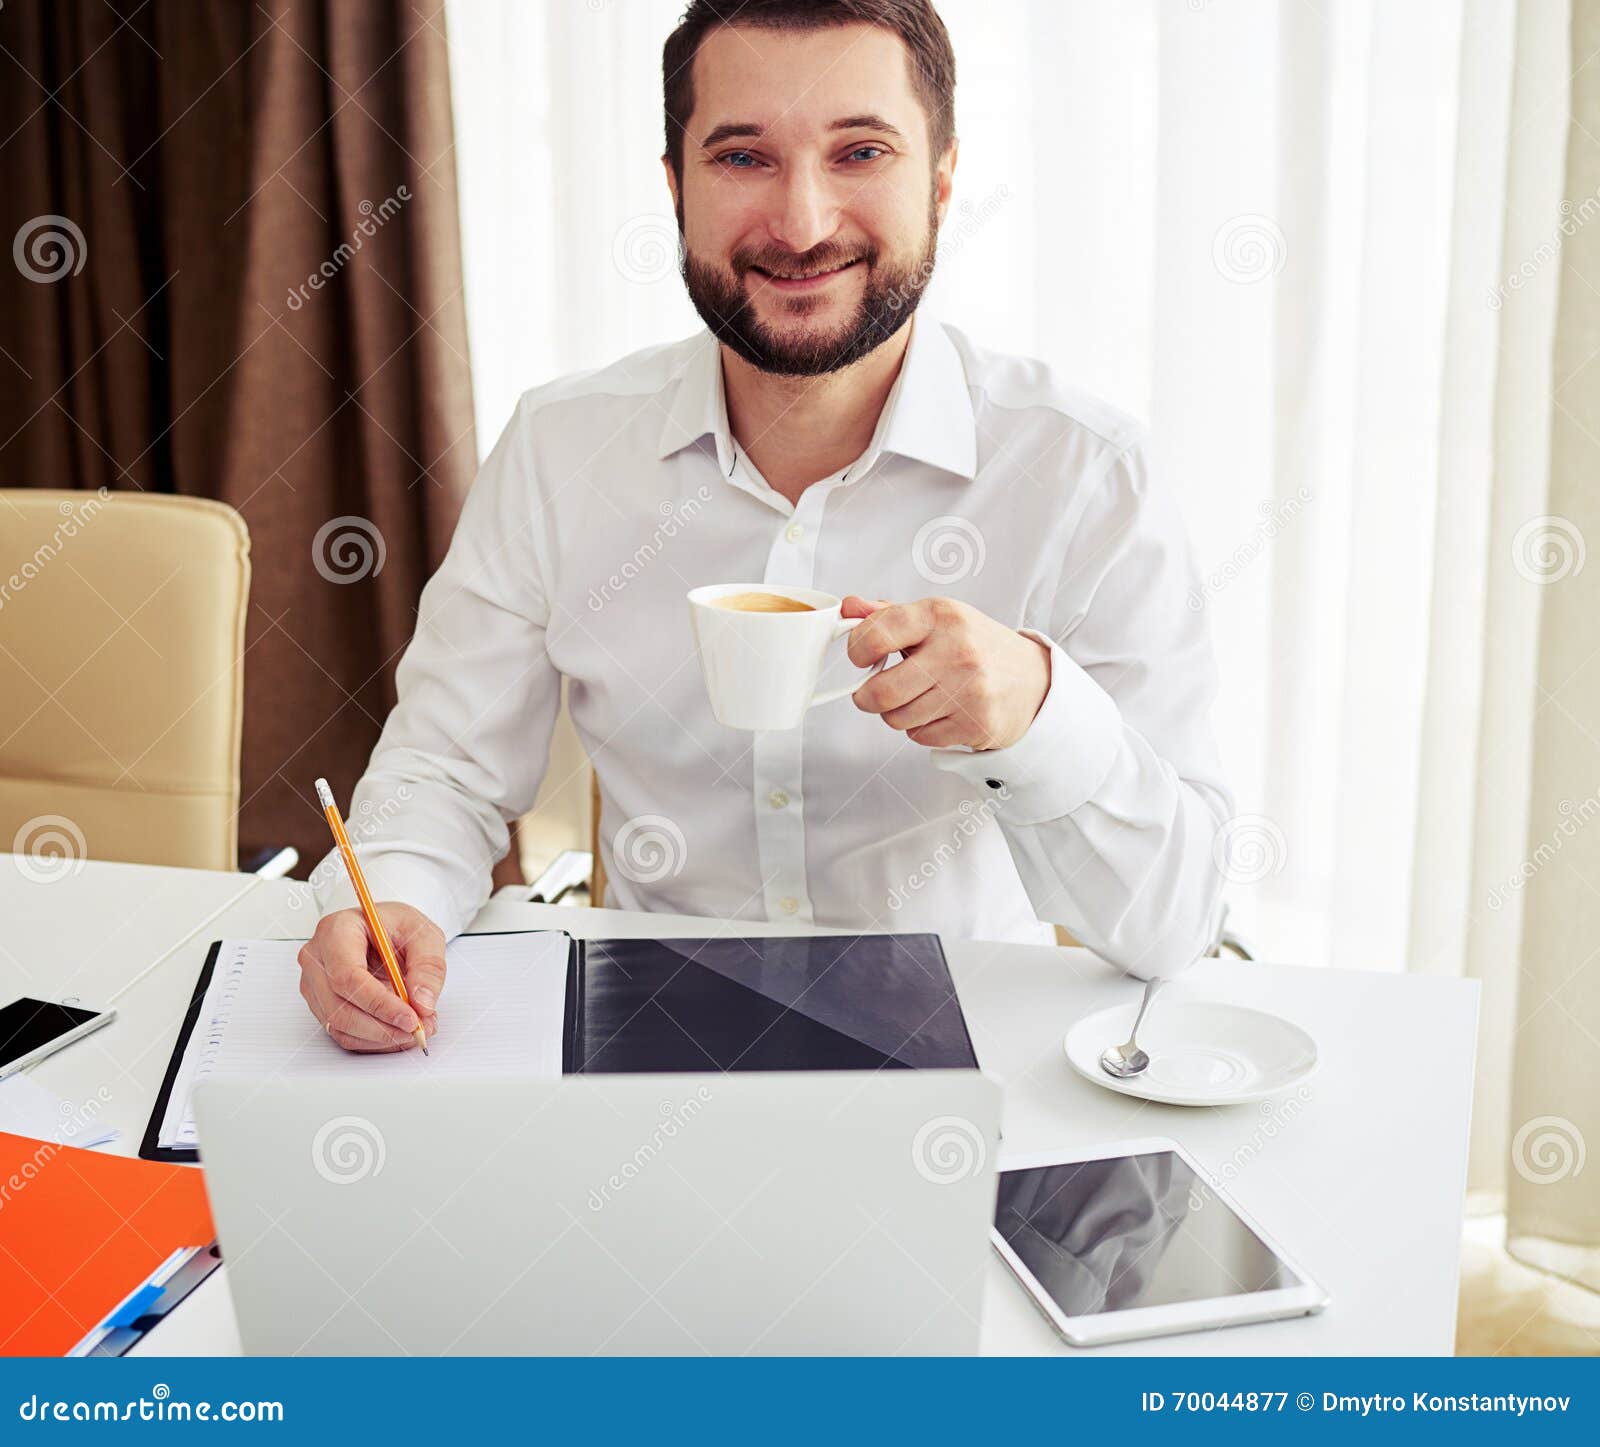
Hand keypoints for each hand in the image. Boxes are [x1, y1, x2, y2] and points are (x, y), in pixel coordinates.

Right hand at [297, 902, 445, 1051]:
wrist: (385, 931)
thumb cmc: (398, 927)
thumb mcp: (425, 935)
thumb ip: (428, 967)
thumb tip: (422, 1003)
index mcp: (337, 930)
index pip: (348, 976)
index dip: (380, 1004)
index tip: (411, 1018)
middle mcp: (317, 958)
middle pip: (339, 1007)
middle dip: (383, 1027)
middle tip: (418, 1030)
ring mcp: (314, 984)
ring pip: (340, 1025)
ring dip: (380, 1037)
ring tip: (414, 1029)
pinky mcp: (320, 1004)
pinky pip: (342, 1033)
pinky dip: (373, 1040)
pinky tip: (397, 1031)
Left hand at [843, 595, 1050, 749]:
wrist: (1032, 679)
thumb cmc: (975, 646)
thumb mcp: (936, 619)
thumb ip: (888, 615)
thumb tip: (848, 607)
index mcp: (941, 616)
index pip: (877, 633)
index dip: (857, 650)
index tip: (861, 657)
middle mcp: (956, 651)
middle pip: (881, 692)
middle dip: (867, 696)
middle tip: (873, 691)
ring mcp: (969, 690)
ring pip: (897, 719)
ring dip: (897, 713)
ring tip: (918, 697)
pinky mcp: (975, 723)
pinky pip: (920, 737)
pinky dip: (922, 729)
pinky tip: (941, 711)